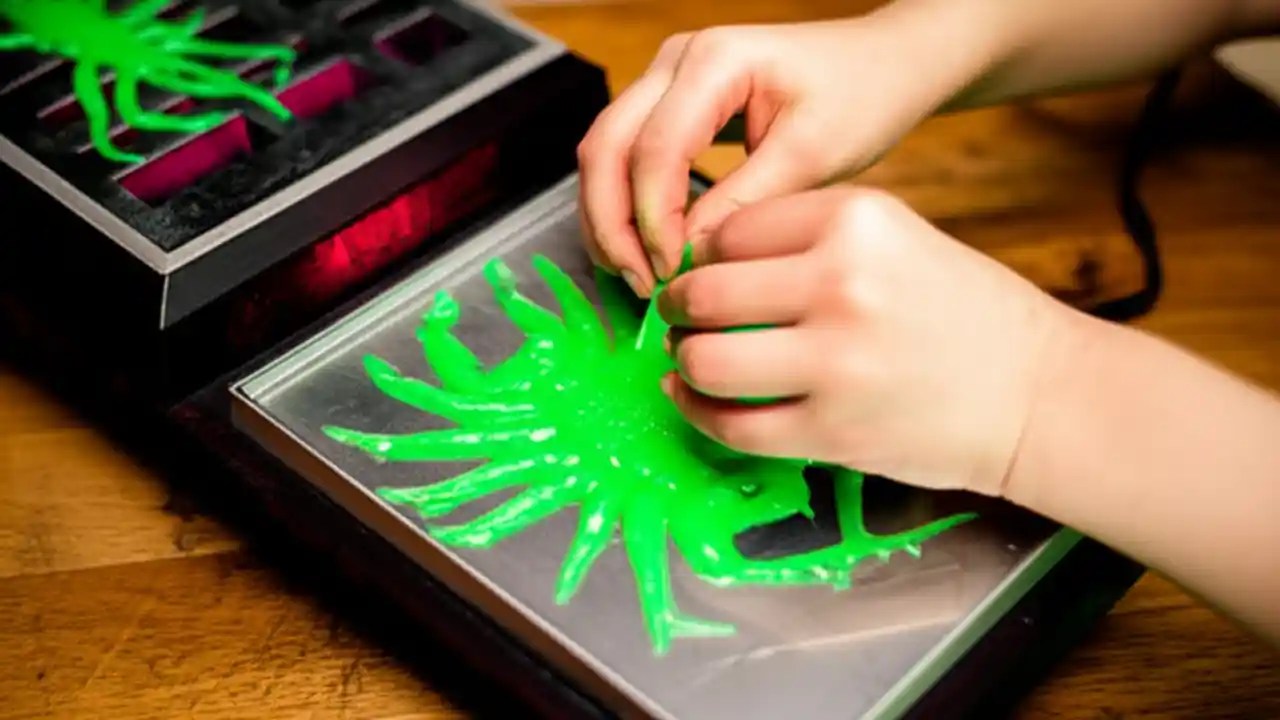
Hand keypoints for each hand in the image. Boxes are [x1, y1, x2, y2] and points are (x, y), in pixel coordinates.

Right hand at [576, 8, 990, 296]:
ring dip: (609, 219)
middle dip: (612, 223)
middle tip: (640, 284)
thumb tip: (689, 260)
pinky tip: (643, 253)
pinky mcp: (671, 107)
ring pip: (603, 154)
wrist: (882, 66)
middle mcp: (677, 61)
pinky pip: (625, 158)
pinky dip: (625, 209)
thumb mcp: (812, 156)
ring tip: (636, 278)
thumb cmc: (861, 96)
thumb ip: (745, 203)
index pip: (654, 149)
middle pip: (606, 146)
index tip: (673, 275)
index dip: (653, 220)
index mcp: (714, 61)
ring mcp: (667, 81)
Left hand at [657, 187, 1072, 495]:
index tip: (698, 269)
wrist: (1039, 394)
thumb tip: (704, 257)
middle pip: (706, 293)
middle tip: (678, 315)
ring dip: (684, 362)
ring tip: (690, 359)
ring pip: (706, 362)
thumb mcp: (895, 238)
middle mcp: (841, 284)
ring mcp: (836, 364)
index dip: (702, 254)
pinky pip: (733, 426)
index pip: (731, 229)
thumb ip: (806, 237)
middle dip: (678, 307)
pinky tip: (697, 401)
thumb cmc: (963, 313)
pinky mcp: (833, 433)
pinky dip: (700, 415)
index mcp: (856, 220)